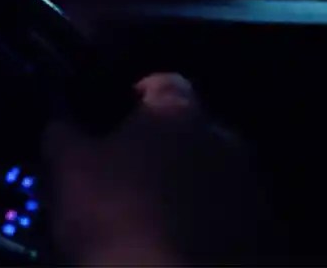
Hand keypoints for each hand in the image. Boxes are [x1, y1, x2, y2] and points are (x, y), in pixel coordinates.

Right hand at [43, 73, 269, 264]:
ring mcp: (252, 192)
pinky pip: (227, 219)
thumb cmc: (115, 216)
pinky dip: (206, 226)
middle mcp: (226, 142)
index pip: (161, 82)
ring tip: (152, 217)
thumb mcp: (66, 167)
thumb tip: (61, 115)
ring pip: (211, 176)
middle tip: (127, 176)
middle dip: (164, 147)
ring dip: (187, 188)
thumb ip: (63, 130)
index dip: (132, 99)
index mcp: (179, 114)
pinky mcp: (265, 239)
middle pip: (190, 132)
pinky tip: (176, 244)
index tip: (108, 124)